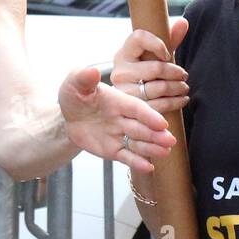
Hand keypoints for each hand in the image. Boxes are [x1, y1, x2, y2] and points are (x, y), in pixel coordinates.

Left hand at [59, 66, 176, 173]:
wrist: (68, 116)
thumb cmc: (75, 95)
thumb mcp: (75, 83)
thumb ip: (84, 78)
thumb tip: (91, 70)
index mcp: (118, 100)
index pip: (135, 108)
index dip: (148, 115)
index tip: (162, 123)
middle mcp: (122, 118)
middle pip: (141, 127)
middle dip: (156, 134)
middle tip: (170, 140)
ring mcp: (119, 135)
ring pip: (137, 142)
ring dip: (151, 148)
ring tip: (165, 152)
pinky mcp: (113, 149)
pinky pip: (126, 156)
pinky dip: (136, 162)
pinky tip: (149, 167)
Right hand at [109, 19, 189, 117]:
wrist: (127, 100)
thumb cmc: (145, 71)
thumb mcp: (154, 55)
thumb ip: (169, 38)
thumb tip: (184, 22)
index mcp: (123, 54)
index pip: (139, 38)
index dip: (157, 44)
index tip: (167, 54)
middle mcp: (120, 72)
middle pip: (156, 68)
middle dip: (175, 72)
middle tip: (185, 75)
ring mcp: (125, 91)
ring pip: (160, 87)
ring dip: (178, 88)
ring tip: (185, 87)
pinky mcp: (133, 108)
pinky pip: (160, 104)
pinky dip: (175, 102)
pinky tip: (182, 99)